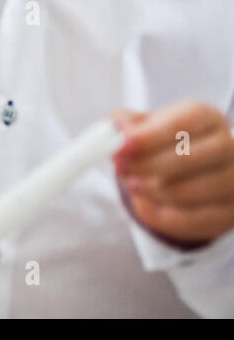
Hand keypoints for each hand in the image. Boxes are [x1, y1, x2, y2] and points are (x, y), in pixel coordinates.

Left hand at [113, 102, 233, 247]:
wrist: (187, 170)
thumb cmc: (161, 142)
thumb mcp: (141, 125)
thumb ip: (124, 124)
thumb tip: (116, 130)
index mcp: (206, 118)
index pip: (180, 126)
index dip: (147, 138)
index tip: (120, 148)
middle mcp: (228, 147)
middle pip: (187, 159)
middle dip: (146, 166)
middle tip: (120, 168)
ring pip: (187, 193)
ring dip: (150, 191)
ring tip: (132, 184)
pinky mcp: (229, 213)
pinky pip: (189, 221)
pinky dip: (159, 215)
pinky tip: (144, 203)